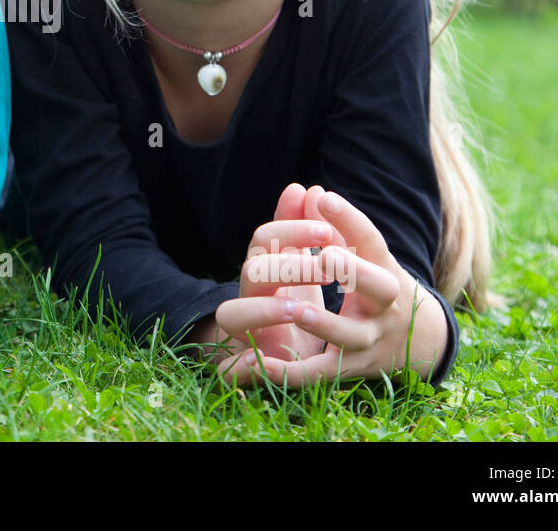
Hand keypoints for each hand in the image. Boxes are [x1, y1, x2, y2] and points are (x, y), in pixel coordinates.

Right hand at [205, 183, 347, 381]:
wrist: (280, 359)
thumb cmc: (295, 306)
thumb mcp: (303, 269)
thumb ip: (301, 232)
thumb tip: (303, 187)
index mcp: (264, 270)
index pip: (264, 238)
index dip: (291, 230)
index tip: (326, 230)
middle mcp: (250, 297)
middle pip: (252, 271)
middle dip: (288, 266)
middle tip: (327, 266)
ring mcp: (245, 333)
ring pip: (231, 316)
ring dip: (263, 310)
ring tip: (301, 308)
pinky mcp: (246, 368)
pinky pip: (230, 370)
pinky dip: (241, 368)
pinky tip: (262, 364)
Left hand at [231, 189, 449, 386]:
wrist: (417, 342)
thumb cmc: (376, 284)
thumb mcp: (363, 255)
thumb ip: (331, 225)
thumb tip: (306, 190)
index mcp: (385, 270)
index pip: (372, 240)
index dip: (350, 218)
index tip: (323, 197)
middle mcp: (383, 306)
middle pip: (378, 288)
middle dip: (352, 271)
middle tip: (326, 257)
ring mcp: (368, 340)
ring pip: (350, 336)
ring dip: (324, 323)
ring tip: (297, 309)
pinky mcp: (348, 369)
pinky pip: (319, 373)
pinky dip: (292, 373)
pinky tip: (261, 364)